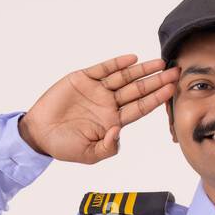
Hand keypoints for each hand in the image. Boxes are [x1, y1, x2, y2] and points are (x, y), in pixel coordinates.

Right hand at [18, 53, 178, 163]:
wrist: (38, 134)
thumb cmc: (63, 147)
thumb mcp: (89, 155)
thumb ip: (108, 147)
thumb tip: (119, 130)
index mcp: (113, 121)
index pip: (140, 108)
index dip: (156, 99)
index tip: (171, 90)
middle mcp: (108, 104)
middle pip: (138, 90)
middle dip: (157, 81)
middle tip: (176, 71)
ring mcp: (97, 90)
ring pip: (124, 77)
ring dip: (142, 70)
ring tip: (159, 62)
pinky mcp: (83, 78)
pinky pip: (104, 68)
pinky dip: (117, 63)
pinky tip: (132, 59)